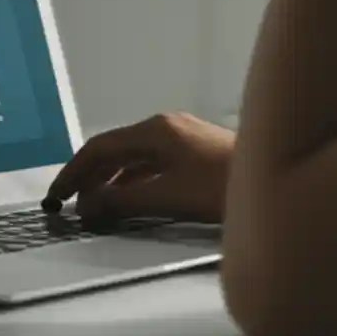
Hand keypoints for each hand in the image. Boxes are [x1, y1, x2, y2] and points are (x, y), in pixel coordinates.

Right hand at [46, 113, 233, 222]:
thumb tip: (87, 205)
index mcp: (156, 130)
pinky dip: (134, 183)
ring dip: (112, 182)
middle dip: (90, 177)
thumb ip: (122, 201)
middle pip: (116, 150)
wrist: (280, 183)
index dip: (74, 171)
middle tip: (70, 204)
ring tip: (95, 208)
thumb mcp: (167, 196)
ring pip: (135, 159)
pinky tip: (128, 202)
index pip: (101, 147)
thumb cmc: (223, 186)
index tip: (57, 195)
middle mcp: (167, 127)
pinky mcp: (197, 154)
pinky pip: (153, 165)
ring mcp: (183, 138)